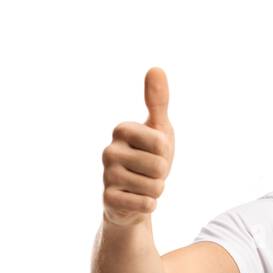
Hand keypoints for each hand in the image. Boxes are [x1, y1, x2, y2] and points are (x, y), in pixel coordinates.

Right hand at [101, 66, 174, 226]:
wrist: (135, 195)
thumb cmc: (150, 158)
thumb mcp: (159, 129)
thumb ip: (158, 101)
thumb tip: (155, 68)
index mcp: (122, 130)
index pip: (161, 143)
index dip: (166, 153)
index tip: (155, 153)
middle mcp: (109, 150)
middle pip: (159, 167)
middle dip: (162, 174)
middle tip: (149, 173)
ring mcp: (107, 176)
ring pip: (154, 187)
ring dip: (156, 190)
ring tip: (144, 185)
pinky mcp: (109, 199)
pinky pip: (146, 204)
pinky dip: (149, 205)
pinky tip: (137, 200)